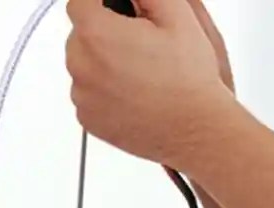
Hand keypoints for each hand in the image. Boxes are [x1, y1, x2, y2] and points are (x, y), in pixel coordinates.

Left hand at [65, 0, 236, 168]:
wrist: (194, 129)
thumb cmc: (187, 79)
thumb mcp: (176, 15)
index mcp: (97, 36)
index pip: (78, 1)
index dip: (98, 0)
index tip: (115, 6)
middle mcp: (81, 66)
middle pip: (80, 33)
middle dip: (104, 29)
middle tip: (140, 40)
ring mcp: (82, 96)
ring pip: (83, 63)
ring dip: (103, 59)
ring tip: (141, 68)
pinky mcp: (87, 118)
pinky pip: (88, 92)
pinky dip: (104, 87)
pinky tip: (134, 90)